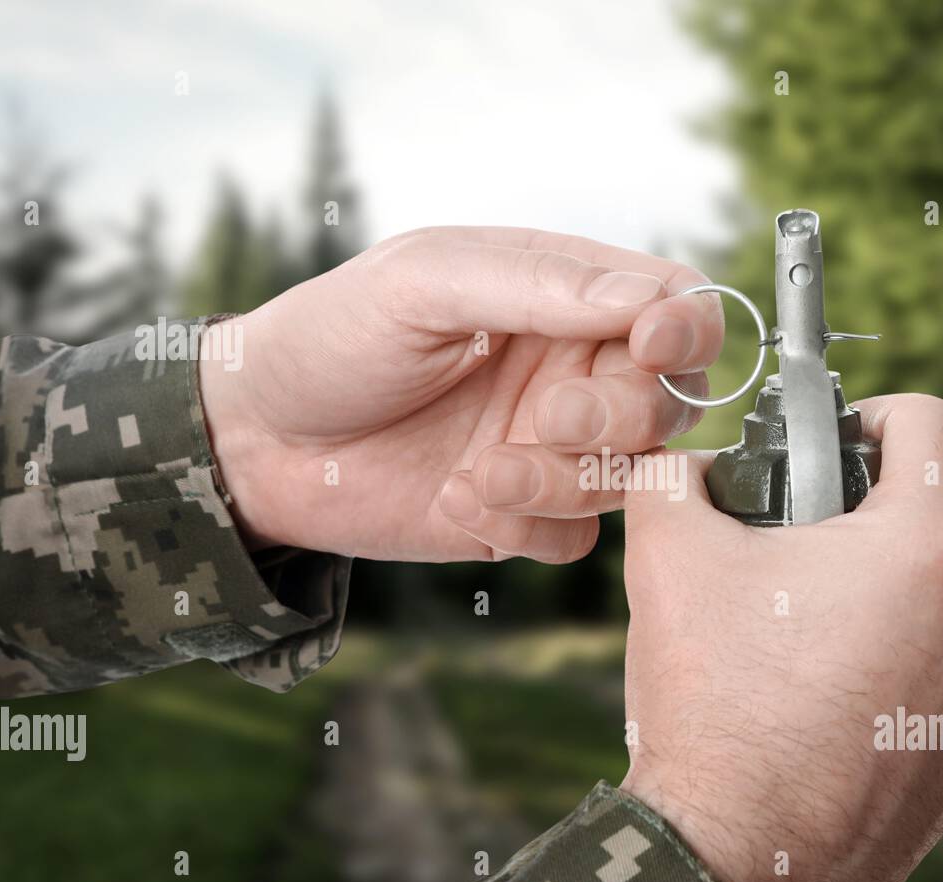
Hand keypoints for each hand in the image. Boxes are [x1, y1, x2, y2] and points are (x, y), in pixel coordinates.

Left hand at [197, 227, 720, 561]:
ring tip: (481, 471)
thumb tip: (649, 297)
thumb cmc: (331, 338)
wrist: (253, 442)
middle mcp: (571, 371)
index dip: (688, 328)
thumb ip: (539, 283)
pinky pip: (576, 537)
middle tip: (548, 419)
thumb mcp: (423, 283)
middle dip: (620, 418)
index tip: (651, 344)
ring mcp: (551, 449)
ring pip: (630, 478)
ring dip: (566, 480)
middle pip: (669, 401)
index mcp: (562, 296)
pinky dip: (527, 525)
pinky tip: (456, 498)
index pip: (676, 305)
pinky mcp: (522, 515)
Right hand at [619, 394, 942, 881]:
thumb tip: (688, 463)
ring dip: (884, 594)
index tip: (828, 443)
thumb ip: (677, 475)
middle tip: (792, 548)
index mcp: (928, 547)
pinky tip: (827, 699)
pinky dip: (899, 663)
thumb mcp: (669, 556)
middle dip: (864, 515)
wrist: (733, 862)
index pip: (931, 422)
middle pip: (937, 514)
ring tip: (802, 635)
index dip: (870, 412)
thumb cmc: (712, 706)